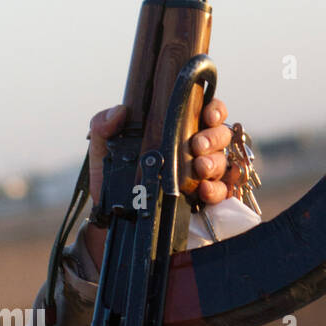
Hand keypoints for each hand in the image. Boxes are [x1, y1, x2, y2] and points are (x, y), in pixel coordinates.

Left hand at [87, 98, 241, 206]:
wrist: (110, 216)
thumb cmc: (111, 176)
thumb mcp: (103, 148)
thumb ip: (104, 124)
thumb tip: (120, 111)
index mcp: (176, 130)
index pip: (206, 112)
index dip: (214, 109)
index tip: (207, 113)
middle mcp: (193, 150)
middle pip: (220, 135)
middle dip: (213, 137)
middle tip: (197, 145)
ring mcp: (200, 175)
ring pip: (222, 162)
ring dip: (214, 162)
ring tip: (199, 167)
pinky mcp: (201, 199)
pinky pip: (221, 192)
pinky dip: (216, 189)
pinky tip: (203, 189)